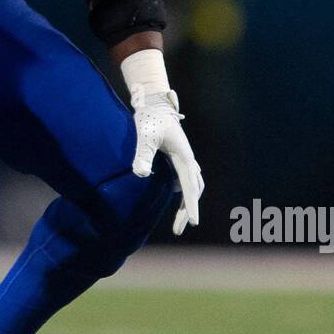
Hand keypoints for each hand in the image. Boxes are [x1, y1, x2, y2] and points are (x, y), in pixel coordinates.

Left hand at [130, 88, 203, 235]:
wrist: (155, 103)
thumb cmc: (150, 118)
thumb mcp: (144, 136)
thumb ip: (142, 154)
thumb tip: (139, 174)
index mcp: (184, 158)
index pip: (189, 188)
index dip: (191, 207)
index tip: (194, 223)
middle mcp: (188, 160)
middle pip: (194, 190)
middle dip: (188, 210)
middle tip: (179, 229)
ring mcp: (185, 158)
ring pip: (193, 185)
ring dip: (189, 202)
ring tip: (180, 220)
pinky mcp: (179, 157)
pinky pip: (187, 179)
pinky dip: (185, 191)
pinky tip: (175, 195)